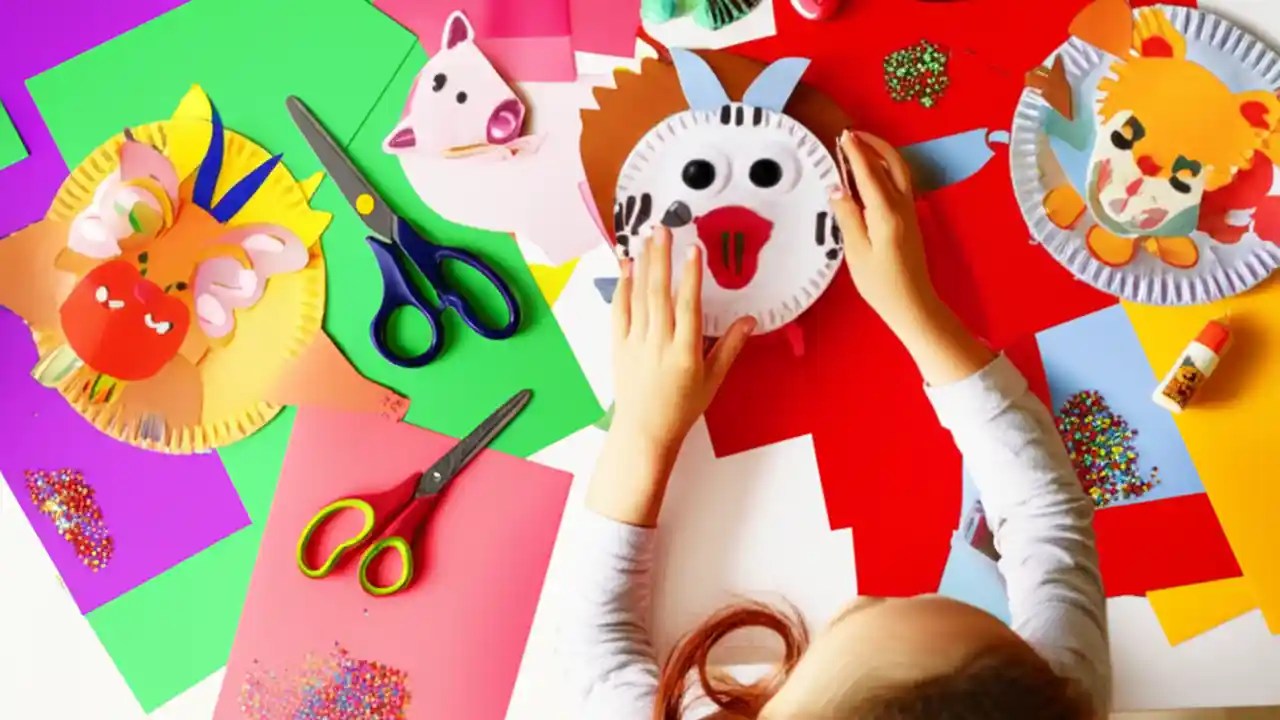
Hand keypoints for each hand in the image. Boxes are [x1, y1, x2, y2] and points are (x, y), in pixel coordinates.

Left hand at [611, 226, 755, 452]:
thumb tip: (750, 321)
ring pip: (639, 297)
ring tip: (645, 238)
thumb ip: (729, 347)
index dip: (691, 277)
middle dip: (661, 258)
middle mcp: (658, 344)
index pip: (688, 307)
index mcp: (684, 353)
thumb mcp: (712, 381)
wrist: (644, 431)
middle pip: (659, 294)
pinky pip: (619, 311)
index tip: (693, 250)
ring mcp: (635, 343)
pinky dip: (623, 287)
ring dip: (643, 265)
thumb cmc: (680, 409)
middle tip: (662, 229)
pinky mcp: (619, 345)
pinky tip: (627, 267)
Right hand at [830, 130, 992, 385]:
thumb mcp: (855, 252)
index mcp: (886, 213)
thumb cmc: (881, 283)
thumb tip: (838, 188)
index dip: (855, 152)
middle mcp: (902, 206)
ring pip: (899, 171)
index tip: (843, 136)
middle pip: (891, 164)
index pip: (869, 173)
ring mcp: (909, 211)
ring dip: (882, 154)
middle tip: (852, 135)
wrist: (913, 303)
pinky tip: (874, 171)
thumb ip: (847, 216)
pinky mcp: (909, 218)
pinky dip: (886, 168)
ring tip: (862, 146)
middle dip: (873, 145)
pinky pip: (900, 183)